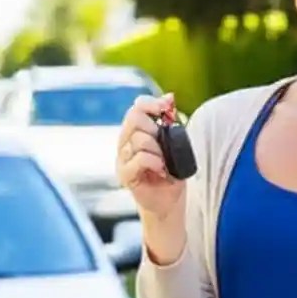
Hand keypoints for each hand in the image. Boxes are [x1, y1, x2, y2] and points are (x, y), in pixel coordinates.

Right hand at [115, 93, 184, 219]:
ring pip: (140, 139)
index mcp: (135, 132)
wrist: (168, 201)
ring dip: (158, 150)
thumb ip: (169, 120)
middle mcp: (125, 142)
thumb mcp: (174, 142)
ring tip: (164, 163)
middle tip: (164, 146)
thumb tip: (169, 96)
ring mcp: (122, 158)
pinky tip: (161, 170)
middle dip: (155, 129)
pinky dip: (155, 162)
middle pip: (135, 118)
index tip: (166, 108)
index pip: (136, 107)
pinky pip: (140, 158)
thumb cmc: (170, 172)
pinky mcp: (124, 174)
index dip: (150, 103)